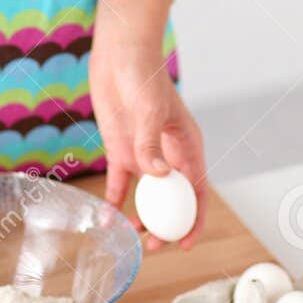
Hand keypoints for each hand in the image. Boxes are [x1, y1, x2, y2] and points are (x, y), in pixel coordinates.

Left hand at [89, 39, 207, 250]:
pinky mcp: (120, 151)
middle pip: (171, 200)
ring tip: (132, 238)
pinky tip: (106, 221)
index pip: (197, 190)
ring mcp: (143, 155)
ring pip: (146, 197)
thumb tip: (159, 176)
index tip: (187, 242)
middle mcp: (167, 156)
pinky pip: (118, 184)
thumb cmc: (144, 76)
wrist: (119, 57)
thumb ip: (151, 144)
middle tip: (155, 245)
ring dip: (141, 218)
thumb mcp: (150, 110)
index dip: (195, 219)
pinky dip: (113, 203)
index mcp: (186, 146)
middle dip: (167, 226)